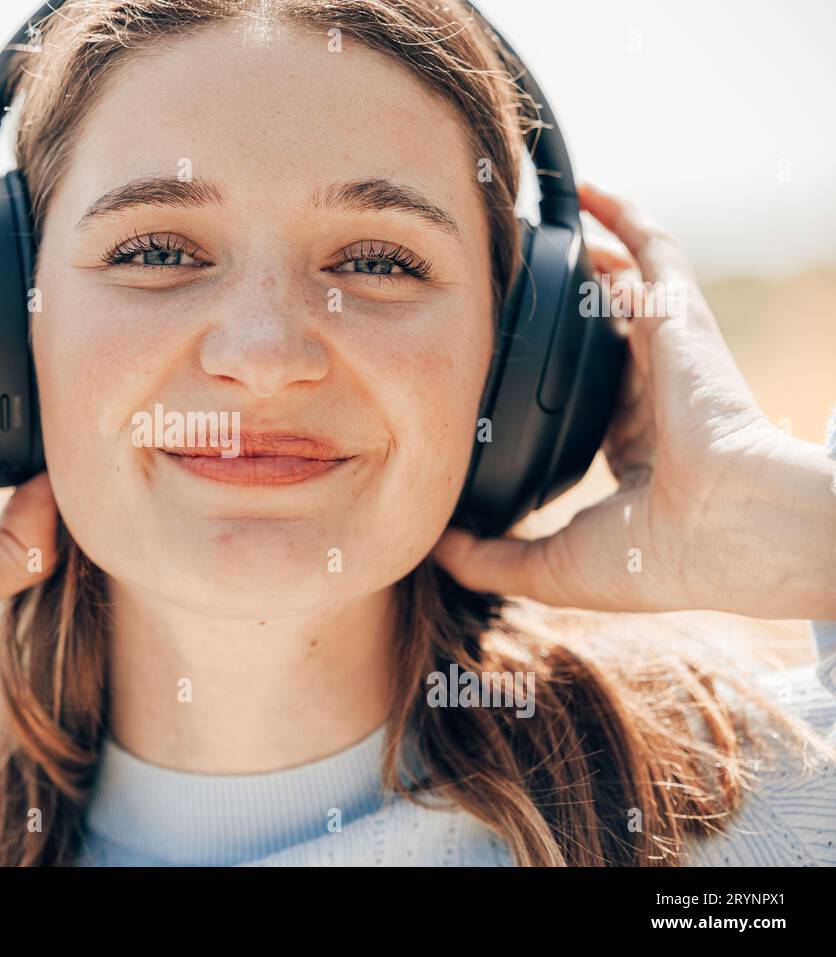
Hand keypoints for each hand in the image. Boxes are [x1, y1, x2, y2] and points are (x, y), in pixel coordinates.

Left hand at [434, 182, 835, 619]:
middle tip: (486, 291)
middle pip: (589, 336)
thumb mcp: (555, 566)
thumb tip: (432, 546)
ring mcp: (665, 351)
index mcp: (626, 448)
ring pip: (616, 288)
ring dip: (578, 259)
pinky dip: (622, 216)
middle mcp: (646, 392)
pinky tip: (583, 191)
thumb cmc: (658, 557)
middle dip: (545, 315)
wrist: (731, 529)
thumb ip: (491, 558)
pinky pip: (651, 247)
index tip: (480, 372)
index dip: (533, 388)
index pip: (575, 403)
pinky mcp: (678, 315)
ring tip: (521, 236)